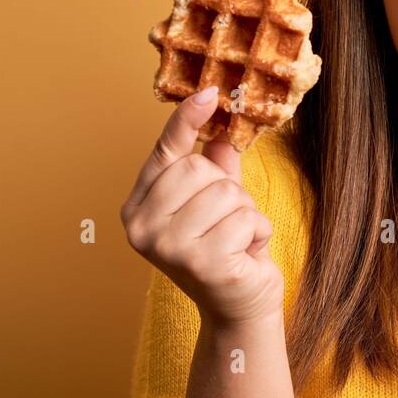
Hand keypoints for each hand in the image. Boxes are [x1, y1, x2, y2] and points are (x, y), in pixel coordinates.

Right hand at [119, 86, 283, 325]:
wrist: (241, 306)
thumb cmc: (228, 250)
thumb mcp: (219, 201)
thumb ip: (214, 164)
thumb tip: (220, 123)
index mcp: (139, 208)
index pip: (163, 154)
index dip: (186, 121)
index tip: (209, 92)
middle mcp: (142, 228)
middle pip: (197, 169)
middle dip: (228, 190)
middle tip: (228, 222)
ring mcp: (168, 248)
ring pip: (226, 193)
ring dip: (246, 214)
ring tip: (238, 240)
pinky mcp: (202, 264)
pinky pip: (246, 220)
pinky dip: (258, 233)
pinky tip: (246, 255)